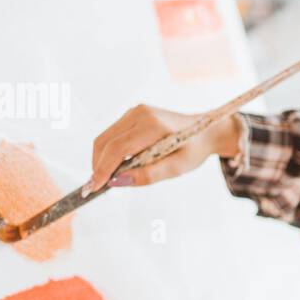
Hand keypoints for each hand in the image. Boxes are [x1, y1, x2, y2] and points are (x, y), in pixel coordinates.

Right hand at [85, 104, 240, 194]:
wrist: (206, 130)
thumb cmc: (193, 150)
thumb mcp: (178, 168)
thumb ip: (149, 175)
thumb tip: (118, 182)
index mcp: (153, 125)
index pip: (118, 148)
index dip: (102, 169)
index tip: (93, 187)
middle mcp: (140, 113)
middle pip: (105, 141)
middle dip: (98, 165)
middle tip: (97, 187)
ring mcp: (134, 111)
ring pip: (105, 138)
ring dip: (101, 159)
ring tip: (106, 178)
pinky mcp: (132, 114)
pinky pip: (112, 134)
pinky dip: (109, 152)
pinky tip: (116, 166)